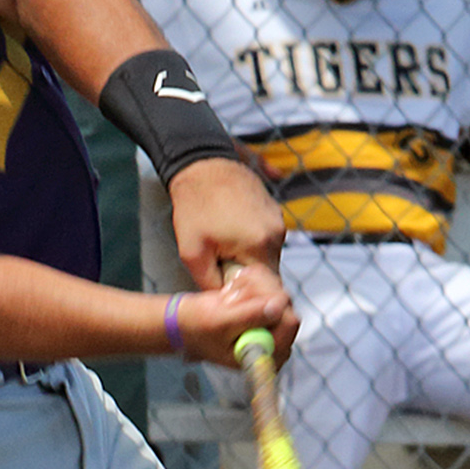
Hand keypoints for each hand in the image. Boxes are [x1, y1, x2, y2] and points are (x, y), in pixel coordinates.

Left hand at [166, 157, 284, 287]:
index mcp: (259, 245)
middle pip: (267, 271)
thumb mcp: (192, 253)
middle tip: (220, 263)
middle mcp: (276, 233)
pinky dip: (250, 239)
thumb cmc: (194, 205)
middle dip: (246, 274)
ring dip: (248, 255)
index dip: (249, 295)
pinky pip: (265, 236)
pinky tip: (230, 228)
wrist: (200, 165)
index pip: (267, 288)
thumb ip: (210, 283)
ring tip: (223, 240)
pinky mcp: (273, 209)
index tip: (233, 291)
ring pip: (266, 253)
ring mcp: (277, 219)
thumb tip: (224, 303)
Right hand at [171, 264, 297, 369]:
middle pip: (284, 301)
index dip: (269, 303)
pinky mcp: (267, 302)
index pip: (289, 321)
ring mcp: (273, 319)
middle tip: (228, 299)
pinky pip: (268, 280)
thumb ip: (251, 317)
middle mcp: (277, 338)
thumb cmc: (198, 329)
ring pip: (275, 286)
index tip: (243, 299)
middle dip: (254, 293)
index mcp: (269, 354)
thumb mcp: (221, 324)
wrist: (186, 322)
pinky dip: (249, 278)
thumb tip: (279, 306)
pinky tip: (232, 289)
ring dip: (248, 285)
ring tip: (227, 297)